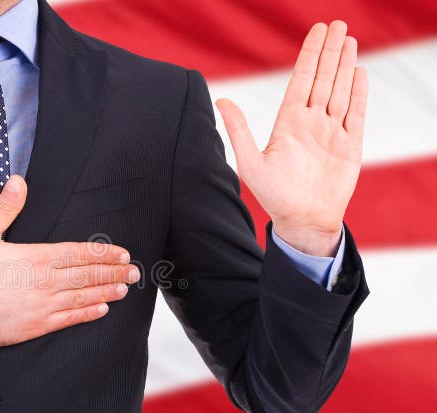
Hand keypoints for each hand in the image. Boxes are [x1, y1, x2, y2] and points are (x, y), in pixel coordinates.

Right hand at [0, 175, 140, 347]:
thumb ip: (5, 208)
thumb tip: (18, 181)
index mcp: (35, 257)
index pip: (77, 253)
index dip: (102, 253)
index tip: (121, 253)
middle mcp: (44, 281)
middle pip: (86, 275)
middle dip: (113, 272)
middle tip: (134, 272)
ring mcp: (42, 305)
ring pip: (83, 296)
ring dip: (106, 291)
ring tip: (124, 288)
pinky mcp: (37, 325)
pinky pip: (69, 319)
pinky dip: (87, 314)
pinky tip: (102, 310)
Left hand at [215, 21, 368, 255]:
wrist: (302, 221)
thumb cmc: (273, 196)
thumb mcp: (250, 162)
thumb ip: (239, 130)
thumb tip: (221, 100)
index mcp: (288, 123)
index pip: (301, 80)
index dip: (310, 56)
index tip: (318, 31)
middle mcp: (310, 123)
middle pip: (323, 79)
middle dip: (330, 52)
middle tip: (337, 24)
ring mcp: (331, 132)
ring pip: (340, 91)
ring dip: (344, 66)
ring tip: (349, 40)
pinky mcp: (349, 146)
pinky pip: (355, 114)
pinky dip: (358, 93)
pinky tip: (358, 73)